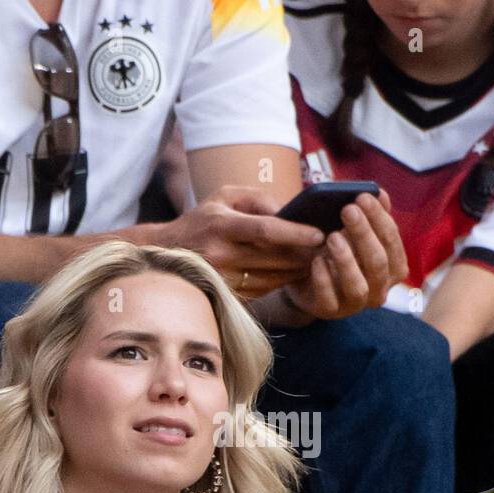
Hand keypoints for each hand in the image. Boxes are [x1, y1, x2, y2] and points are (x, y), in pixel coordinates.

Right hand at [162, 186, 324, 296]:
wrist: (166, 253)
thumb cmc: (203, 220)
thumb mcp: (225, 196)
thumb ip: (258, 198)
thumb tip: (289, 211)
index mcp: (221, 226)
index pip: (265, 231)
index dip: (295, 233)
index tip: (319, 234)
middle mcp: (220, 255)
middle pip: (273, 259)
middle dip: (304, 254)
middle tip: (327, 249)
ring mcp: (222, 279)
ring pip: (271, 279)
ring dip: (296, 272)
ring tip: (316, 261)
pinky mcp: (226, 295)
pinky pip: (262, 291)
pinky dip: (281, 282)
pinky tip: (293, 273)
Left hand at [285, 190, 407, 319]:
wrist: (305, 277)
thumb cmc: (337, 250)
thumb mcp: (352, 230)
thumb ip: (369, 214)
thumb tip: (380, 193)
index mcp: (392, 267)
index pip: (392, 241)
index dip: (379, 219)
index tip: (362, 197)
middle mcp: (379, 289)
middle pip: (378, 262)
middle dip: (363, 234)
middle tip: (347, 210)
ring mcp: (355, 304)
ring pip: (358, 286)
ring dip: (346, 260)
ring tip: (331, 237)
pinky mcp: (330, 311)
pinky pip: (330, 299)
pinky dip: (324, 279)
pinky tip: (316, 261)